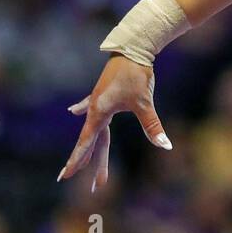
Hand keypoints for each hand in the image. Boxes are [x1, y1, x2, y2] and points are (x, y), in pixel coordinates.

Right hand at [59, 54, 172, 191]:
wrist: (132, 48)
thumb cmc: (136, 75)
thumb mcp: (144, 103)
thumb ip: (152, 126)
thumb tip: (165, 146)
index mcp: (99, 113)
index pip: (86, 143)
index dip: (77, 160)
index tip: (66, 176)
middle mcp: (95, 109)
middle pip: (92, 141)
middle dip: (89, 163)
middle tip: (84, 184)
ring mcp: (98, 101)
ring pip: (94, 130)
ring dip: (90, 147)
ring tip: (82, 165)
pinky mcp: (104, 93)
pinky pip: (90, 106)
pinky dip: (81, 109)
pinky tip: (72, 111)